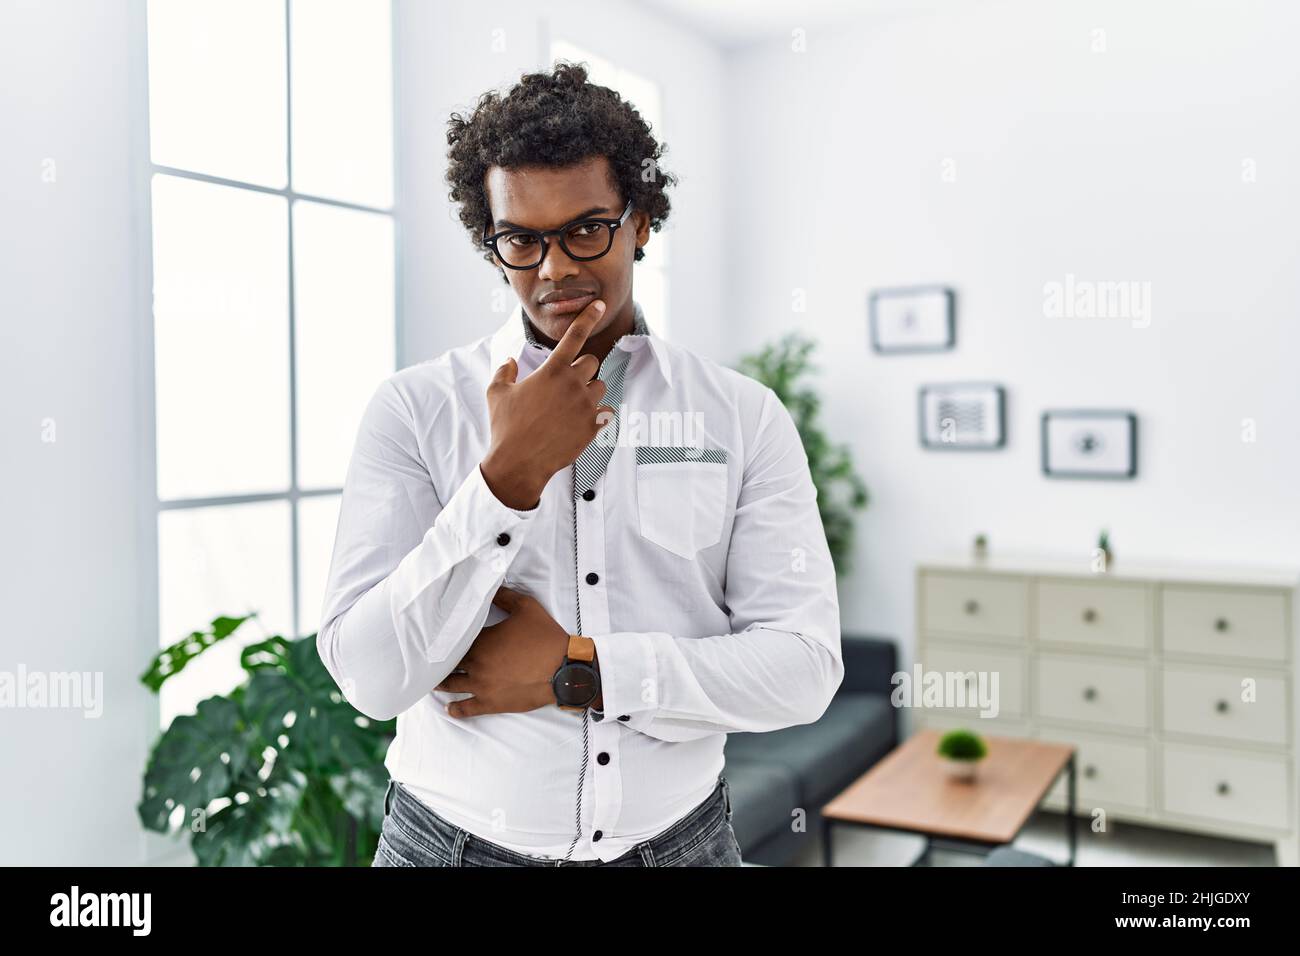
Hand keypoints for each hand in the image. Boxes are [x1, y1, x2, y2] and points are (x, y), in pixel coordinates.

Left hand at [435, 586, 568, 717]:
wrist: (564, 669)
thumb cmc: (545, 638)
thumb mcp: (527, 607)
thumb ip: (504, 596)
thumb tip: (490, 587)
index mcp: (481, 641)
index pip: (454, 638)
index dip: (446, 637)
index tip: (437, 635)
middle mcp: (476, 664)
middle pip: (448, 663)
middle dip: (440, 660)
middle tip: (430, 659)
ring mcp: (482, 686)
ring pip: (452, 685)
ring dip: (440, 682)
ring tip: (433, 681)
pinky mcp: (491, 703)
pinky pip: (466, 708)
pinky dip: (455, 709)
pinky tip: (449, 707)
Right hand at [480, 299, 613, 509]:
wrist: (518, 464)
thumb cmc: (505, 428)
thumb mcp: (496, 394)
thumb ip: (504, 372)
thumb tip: (509, 361)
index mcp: (552, 371)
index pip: (575, 336)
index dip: (588, 317)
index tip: (600, 304)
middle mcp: (573, 384)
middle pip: (592, 363)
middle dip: (582, 369)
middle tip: (566, 385)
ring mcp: (585, 406)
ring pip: (600, 387)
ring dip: (589, 392)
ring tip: (570, 406)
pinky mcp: (593, 426)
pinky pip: (606, 411)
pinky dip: (597, 414)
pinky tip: (581, 421)